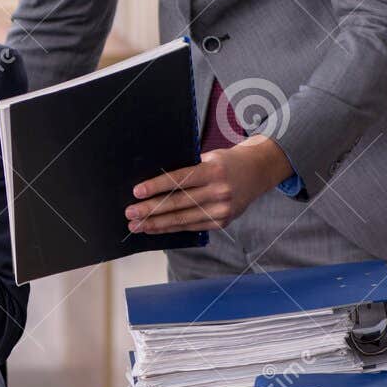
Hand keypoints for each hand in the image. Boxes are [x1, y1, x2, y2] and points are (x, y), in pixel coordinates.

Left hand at [125, 134, 291, 233]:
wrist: (257, 172)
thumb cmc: (225, 162)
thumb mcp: (208, 157)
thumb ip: (186, 169)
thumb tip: (154, 183)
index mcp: (213, 171)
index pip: (179, 180)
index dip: (156, 186)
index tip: (136, 192)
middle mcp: (219, 192)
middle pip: (178, 203)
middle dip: (151, 210)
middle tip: (130, 213)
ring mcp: (222, 210)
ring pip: (183, 219)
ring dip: (156, 224)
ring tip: (137, 225)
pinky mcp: (222, 222)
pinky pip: (191, 227)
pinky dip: (171, 229)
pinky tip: (155, 228)